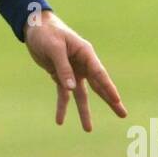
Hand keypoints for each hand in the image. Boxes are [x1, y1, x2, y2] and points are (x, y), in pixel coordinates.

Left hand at [25, 11, 126, 130]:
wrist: (34, 27)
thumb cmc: (46, 33)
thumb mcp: (54, 48)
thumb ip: (63, 68)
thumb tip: (71, 88)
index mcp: (85, 53)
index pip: (99, 73)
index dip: (108, 88)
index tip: (117, 100)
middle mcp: (82, 64)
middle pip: (98, 86)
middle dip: (110, 101)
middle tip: (123, 115)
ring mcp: (73, 71)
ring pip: (81, 94)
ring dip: (84, 111)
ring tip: (88, 129)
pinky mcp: (60, 76)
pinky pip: (63, 94)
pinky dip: (62, 106)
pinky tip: (60, 120)